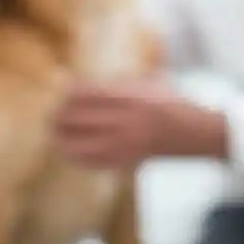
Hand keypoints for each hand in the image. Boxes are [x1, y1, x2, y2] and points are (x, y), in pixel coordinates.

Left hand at [54, 79, 227, 168]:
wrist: (192, 132)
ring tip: (54, 134)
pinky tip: (69, 151)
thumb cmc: (168, 102)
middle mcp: (123, 119)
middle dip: (59, 116)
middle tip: (51, 116)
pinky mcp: (125, 160)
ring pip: (77, 144)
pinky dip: (76, 156)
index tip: (62, 94)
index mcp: (128, 96)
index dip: (68, 94)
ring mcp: (123, 143)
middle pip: (76, 118)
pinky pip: (91, 161)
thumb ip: (120, 81)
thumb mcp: (149, 82)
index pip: (84, 93)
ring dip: (62, 139)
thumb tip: (83, 84)